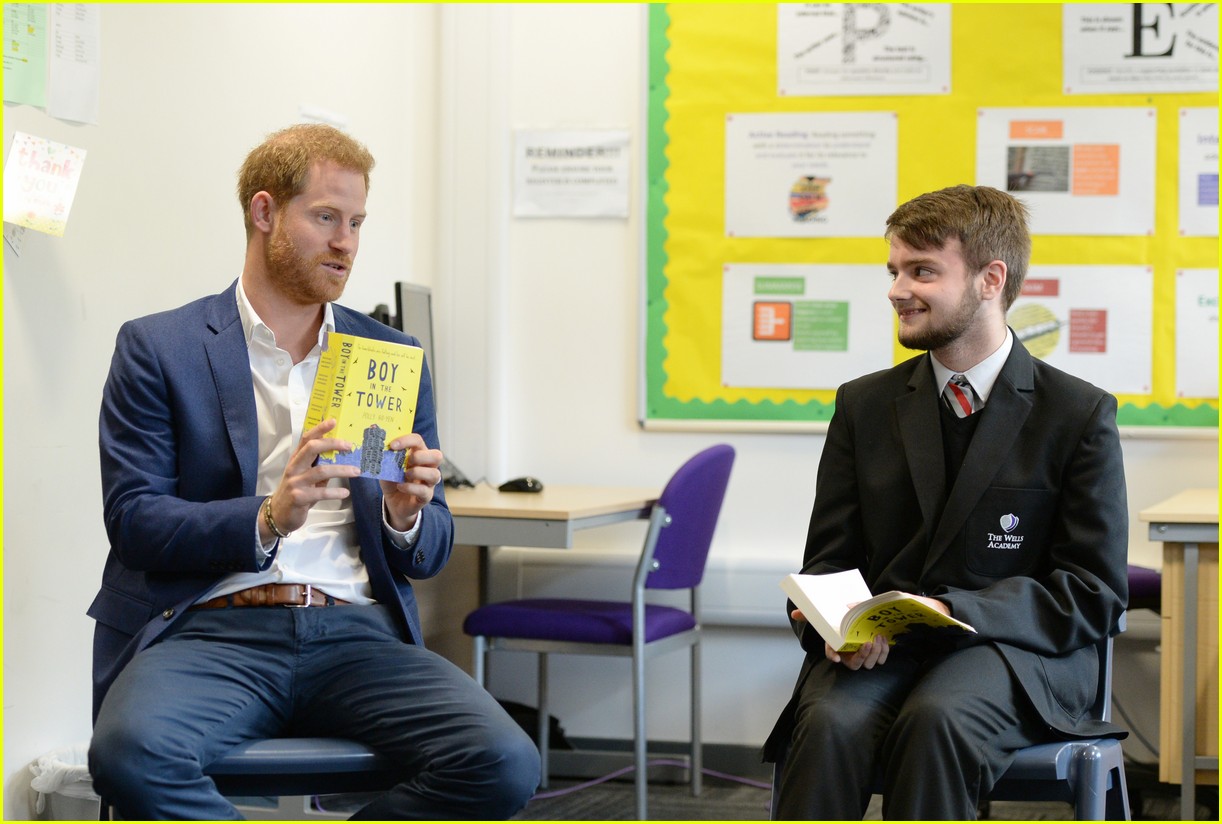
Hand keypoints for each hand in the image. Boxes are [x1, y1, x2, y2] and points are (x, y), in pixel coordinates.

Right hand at [263, 418, 359, 540]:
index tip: (333, 421)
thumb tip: (341, 455)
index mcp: (296, 460)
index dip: (319, 429)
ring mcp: (295, 482)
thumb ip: (319, 465)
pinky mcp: (299, 497)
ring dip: (341, 470)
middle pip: (311, 448)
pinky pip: (320, 493)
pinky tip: (345, 492)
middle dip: (332, 444)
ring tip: (356, 471)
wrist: (279, 515)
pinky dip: (335, 492)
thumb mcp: (306, 476)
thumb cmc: (297, 492)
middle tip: (349, 446)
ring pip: (320, 471)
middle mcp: (294, 468)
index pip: (306, 439)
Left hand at [380, 432, 443, 531]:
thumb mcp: (386, 468)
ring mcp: (429, 482)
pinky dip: (411, 488)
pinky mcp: (426, 496)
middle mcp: (428, 467)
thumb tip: (380, 450)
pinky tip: (400, 487)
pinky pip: (424, 491)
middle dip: (420, 456)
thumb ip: (386, 459)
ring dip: (417, 472)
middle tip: (406, 461)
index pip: (418, 441)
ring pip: (435, 474)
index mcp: (419, 454)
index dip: (407, 440)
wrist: (394, 502)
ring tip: (405, 475)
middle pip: (437, 456)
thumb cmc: (393, 481)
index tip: (392, 445)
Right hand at [790, 608, 889, 670]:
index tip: (836, 657)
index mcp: (837, 647)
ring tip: (877, 637)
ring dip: (875, 653)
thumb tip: (795, 614)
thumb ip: (811, 615)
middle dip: (862, 656)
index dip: (833, 656)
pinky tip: (883, 638)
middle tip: (867, 643)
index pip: (831, 654)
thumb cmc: (842, 619)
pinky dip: (884, 651)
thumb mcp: (827, 616)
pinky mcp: (876, 654)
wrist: (860, 617)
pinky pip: (882, 659)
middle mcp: (850, 655)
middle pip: (855, 665)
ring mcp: (864, 656)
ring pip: (870, 664)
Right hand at [826, 635, 888, 669]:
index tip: (866, 643)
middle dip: (874, 652)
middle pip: (869, 664)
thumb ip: (830, 651)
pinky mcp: (878, 652)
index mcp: (849, 661)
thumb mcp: (830, 642)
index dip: (863, 655)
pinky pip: (884, 655)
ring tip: (879, 637)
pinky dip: (886, 647)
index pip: (856, 663)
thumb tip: (837, 659)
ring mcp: (870, 657)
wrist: (844, 627)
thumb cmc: (837, 636)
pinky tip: (883, 637)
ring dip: (882, 650)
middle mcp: (861, 661)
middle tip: (875, 638)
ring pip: (879, 661)